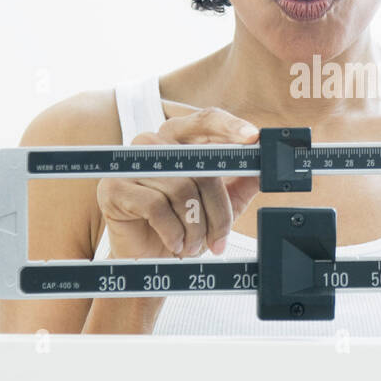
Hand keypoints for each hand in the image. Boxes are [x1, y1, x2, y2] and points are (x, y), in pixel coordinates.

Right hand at [97, 107, 260, 259]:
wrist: (149, 260)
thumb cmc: (183, 226)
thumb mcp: (221, 204)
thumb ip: (243, 181)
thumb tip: (268, 165)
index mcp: (177, 139)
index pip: (205, 120)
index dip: (230, 126)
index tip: (253, 138)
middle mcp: (152, 144)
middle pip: (201, 168)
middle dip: (217, 211)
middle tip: (219, 239)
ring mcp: (129, 164)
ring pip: (181, 190)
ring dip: (194, 227)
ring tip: (192, 244)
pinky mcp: (113, 188)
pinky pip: (156, 207)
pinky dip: (173, 232)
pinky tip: (174, 243)